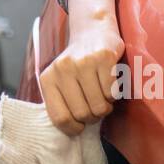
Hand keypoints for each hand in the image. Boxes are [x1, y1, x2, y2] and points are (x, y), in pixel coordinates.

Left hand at [39, 0, 124, 135]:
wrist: (92, 30)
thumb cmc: (77, 64)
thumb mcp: (61, 81)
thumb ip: (62, 102)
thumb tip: (72, 133)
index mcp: (48, 78)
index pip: (60, 118)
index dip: (74, 128)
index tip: (80, 124)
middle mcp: (63, 69)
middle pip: (83, 115)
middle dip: (93, 115)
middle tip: (94, 103)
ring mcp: (83, 62)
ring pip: (100, 106)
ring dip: (105, 104)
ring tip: (102, 92)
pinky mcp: (104, 57)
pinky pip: (113, 92)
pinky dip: (115, 93)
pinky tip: (109, 81)